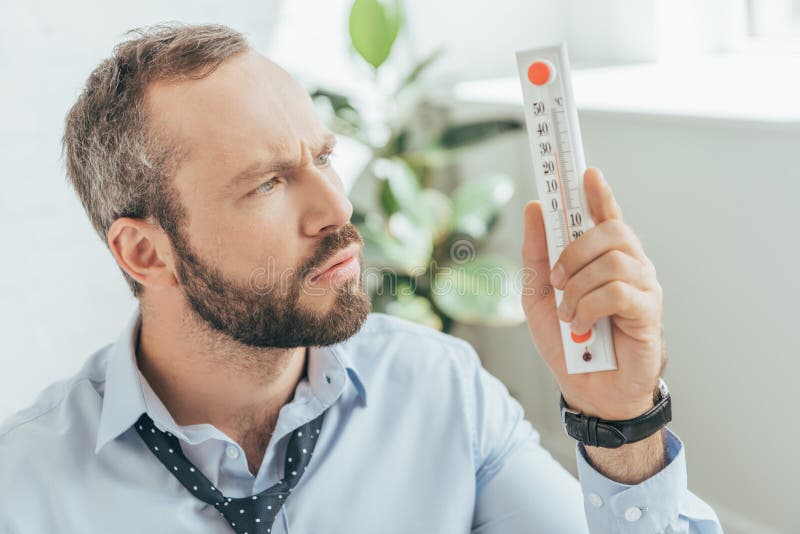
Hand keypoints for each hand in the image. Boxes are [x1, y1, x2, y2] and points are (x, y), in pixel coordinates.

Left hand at [521, 167, 665, 420]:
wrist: (586, 390)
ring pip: (613, 259)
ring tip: (567, 310)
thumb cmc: (567, 342)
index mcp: (602, 258)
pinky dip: (589, 305)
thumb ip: (536, 254)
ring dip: (578, 284)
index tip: (584, 170)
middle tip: (556, 279)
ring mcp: (643, 287)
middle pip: (611, 231)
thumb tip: (535, 207)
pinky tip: (580, 323)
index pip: (606, 214)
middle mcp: (629, 265)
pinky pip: (618, 291)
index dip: (598, 191)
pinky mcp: (648, 313)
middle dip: (574, 250)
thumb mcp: (537, 295)